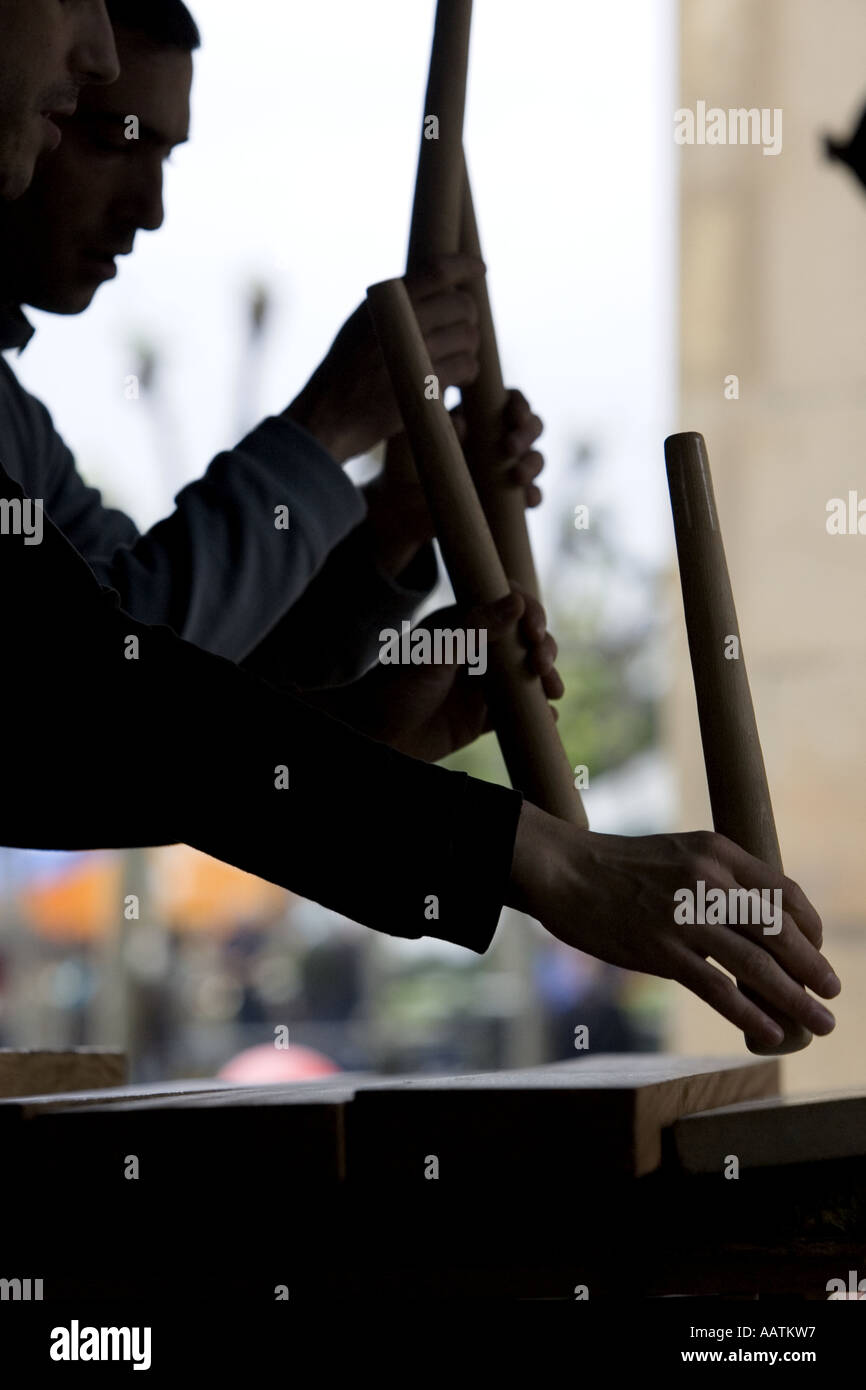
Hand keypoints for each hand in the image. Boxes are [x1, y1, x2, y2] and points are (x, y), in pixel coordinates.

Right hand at [284, 254, 484, 461]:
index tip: (480, 268)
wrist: (326, 416)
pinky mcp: (426, 384)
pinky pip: (466, 368)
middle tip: (462, 334)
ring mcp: (414, 353)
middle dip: (468, 319)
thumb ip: (393, 307)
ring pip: (468, 338)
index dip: (465, 266)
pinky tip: (455, 380)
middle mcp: (400, 321)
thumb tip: (437, 292)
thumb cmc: (343, 373)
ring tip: (455, 361)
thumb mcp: (359, 326)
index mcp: (384, 301)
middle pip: (461, 306)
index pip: (437, 271)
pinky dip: (466, 374)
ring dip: (468, 350)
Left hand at [325, 588, 560, 761]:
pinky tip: (549, 718)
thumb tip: (516, 601)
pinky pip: (517, 714)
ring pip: (525, 675)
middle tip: (541, 666)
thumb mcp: (435, 654)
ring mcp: (479, 686)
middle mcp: (475, 652)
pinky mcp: (480, 719)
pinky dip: (537, 714)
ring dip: (545, 679)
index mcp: (461, 626)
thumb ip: (474, 627)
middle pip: (523, 641)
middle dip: (542, 648)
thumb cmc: (394, 689)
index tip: (535, 631)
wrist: (373, 738)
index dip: (529, 612)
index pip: (505, 605)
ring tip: (554, 691)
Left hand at [363, 389, 545, 575]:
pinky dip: (534, 496)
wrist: (399, 510)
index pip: (507, 400)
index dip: (519, 404)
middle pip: (530, 426)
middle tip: (510, 447)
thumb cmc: (403, 466)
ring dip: (533, 463)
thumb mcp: (411, 440)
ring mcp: (503, 469)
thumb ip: (433, 424)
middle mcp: (495, 439)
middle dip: (528, 433)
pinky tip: (529, 501)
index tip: (515, 416)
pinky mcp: (505, 500)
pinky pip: (531, 494)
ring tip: (517, 476)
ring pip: (536, 457)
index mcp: (475, 416)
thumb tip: (461, 422)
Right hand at [507, 805, 840, 1048]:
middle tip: (833, 992)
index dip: (808, 927)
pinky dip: (748, 1013)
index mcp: (717, 851)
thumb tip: (757, 921)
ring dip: (795, 997)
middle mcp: (708, 879)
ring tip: (821, 1021)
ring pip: (755, 963)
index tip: (816, 950)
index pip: (783, 891)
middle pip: (778, 930)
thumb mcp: (679, 854)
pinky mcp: (659, 949)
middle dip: (812, 967)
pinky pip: (716, 987)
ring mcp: (684, 916)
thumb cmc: (618, 866)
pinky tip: (769, 1031)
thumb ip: (717, 878)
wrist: (564, 869)